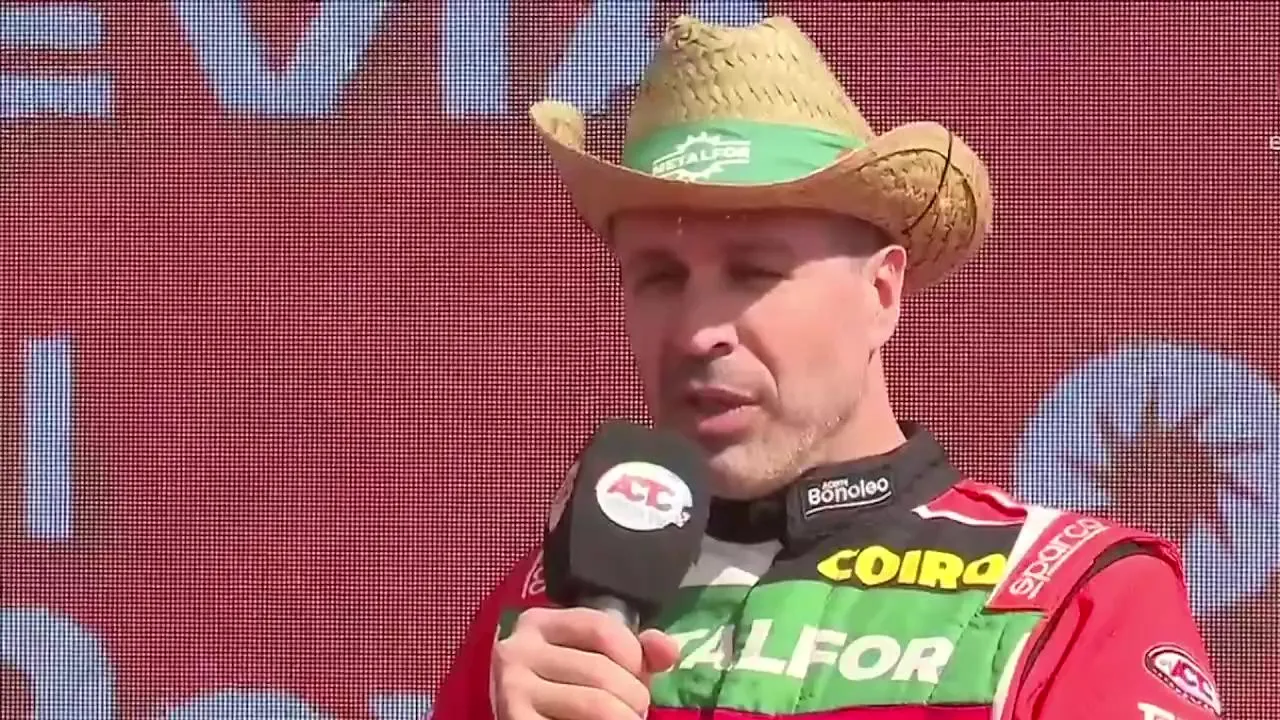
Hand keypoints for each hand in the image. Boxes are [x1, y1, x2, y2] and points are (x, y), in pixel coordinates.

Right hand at [492, 606, 679, 719]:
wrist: (527, 715)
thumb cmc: (565, 687)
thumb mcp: (595, 658)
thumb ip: (633, 650)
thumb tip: (669, 650)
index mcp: (539, 623)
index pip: (600, 627)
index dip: (633, 654)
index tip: (638, 674)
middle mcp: (518, 651)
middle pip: (600, 670)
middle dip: (634, 696)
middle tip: (636, 711)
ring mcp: (512, 690)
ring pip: (595, 704)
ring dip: (625, 719)